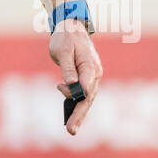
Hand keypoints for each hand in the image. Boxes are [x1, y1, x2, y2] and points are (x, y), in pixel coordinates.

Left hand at [49, 19, 102, 134]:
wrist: (70, 27)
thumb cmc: (65, 37)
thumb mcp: (63, 51)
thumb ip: (67, 68)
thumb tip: (70, 86)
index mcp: (91, 67)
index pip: (86, 88)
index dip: (76, 99)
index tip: (63, 96)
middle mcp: (94, 74)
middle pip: (88, 98)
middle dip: (79, 115)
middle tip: (71, 130)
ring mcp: (92, 77)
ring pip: (87, 99)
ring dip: (79, 113)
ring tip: (71, 128)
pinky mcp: (86, 78)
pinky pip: (83, 94)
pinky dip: (76, 103)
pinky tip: (69, 113)